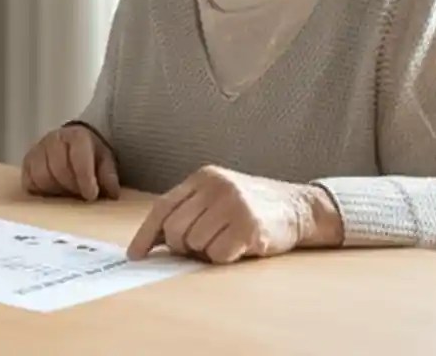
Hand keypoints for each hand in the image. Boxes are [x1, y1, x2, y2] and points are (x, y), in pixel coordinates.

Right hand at [21, 124, 120, 200]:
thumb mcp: (105, 162)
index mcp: (76, 136)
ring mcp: (37, 150)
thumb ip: (109, 175)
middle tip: (80, 194)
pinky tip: (53, 191)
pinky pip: (29, 183)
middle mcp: (53, 139)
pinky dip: (41, 191)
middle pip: (58, 170)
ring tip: (67, 192)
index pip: (78, 158)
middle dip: (71, 186)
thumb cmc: (91, 155)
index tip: (92, 195)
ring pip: (41, 177)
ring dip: (56, 190)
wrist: (74, 145)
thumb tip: (112, 192)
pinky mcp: (26, 163)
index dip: (85, 179)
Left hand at [127, 165, 342, 263]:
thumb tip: (151, 243)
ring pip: (195, 243)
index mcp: (203, 178)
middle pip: (175, 228)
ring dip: (207, 251)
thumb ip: (187, 212)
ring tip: (226, 241)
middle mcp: (216, 187)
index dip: (146, 233)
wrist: (299, 207)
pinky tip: (239, 246)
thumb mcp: (216, 199)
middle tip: (199, 248)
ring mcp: (233, 204)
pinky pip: (218, 254)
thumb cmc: (252, 207)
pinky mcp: (249, 225)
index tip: (135, 254)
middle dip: (181, 247)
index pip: (163, 206)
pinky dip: (225, 257)